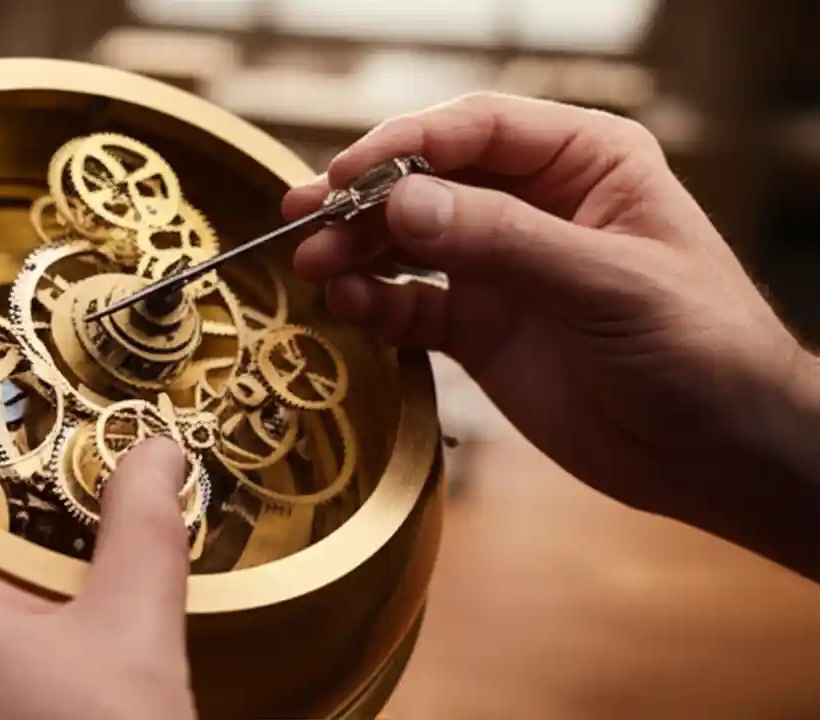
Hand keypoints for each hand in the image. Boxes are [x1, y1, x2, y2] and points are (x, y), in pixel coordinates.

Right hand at [286, 93, 819, 576]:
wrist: (717, 453)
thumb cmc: (699, 348)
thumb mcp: (606, 283)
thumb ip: (504, 241)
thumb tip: (404, 204)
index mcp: (583, 163)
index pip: (476, 129)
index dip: (405, 145)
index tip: (349, 175)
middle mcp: (533, 205)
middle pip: (428, 182)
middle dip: (365, 199)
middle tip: (307, 217)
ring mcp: (502, 268)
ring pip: (409, 242)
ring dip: (357, 251)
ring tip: (312, 267)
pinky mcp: (480, 328)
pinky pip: (412, 304)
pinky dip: (375, 303)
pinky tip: (348, 306)